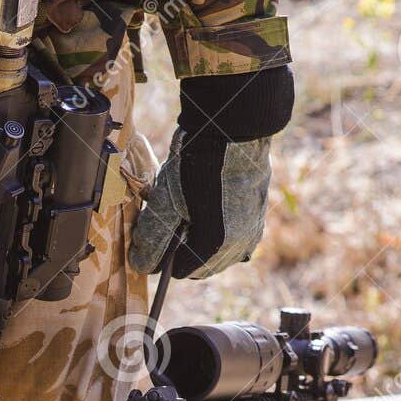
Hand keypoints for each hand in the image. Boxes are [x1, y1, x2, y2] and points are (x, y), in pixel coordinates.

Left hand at [130, 66, 293, 279]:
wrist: (233, 128)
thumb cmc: (196, 163)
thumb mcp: (165, 202)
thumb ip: (152, 239)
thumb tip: (140, 265)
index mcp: (214, 245)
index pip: (179, 271)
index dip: (162, 257)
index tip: (153, 237)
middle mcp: (239, 246)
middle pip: (201, 266)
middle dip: (183, 251)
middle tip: (170, 222)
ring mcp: (253, 232)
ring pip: (220, 254)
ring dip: (201, 242)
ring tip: (189, 211)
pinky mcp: (259, 218)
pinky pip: (236, 239)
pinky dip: (220, 232)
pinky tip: (208, 208)